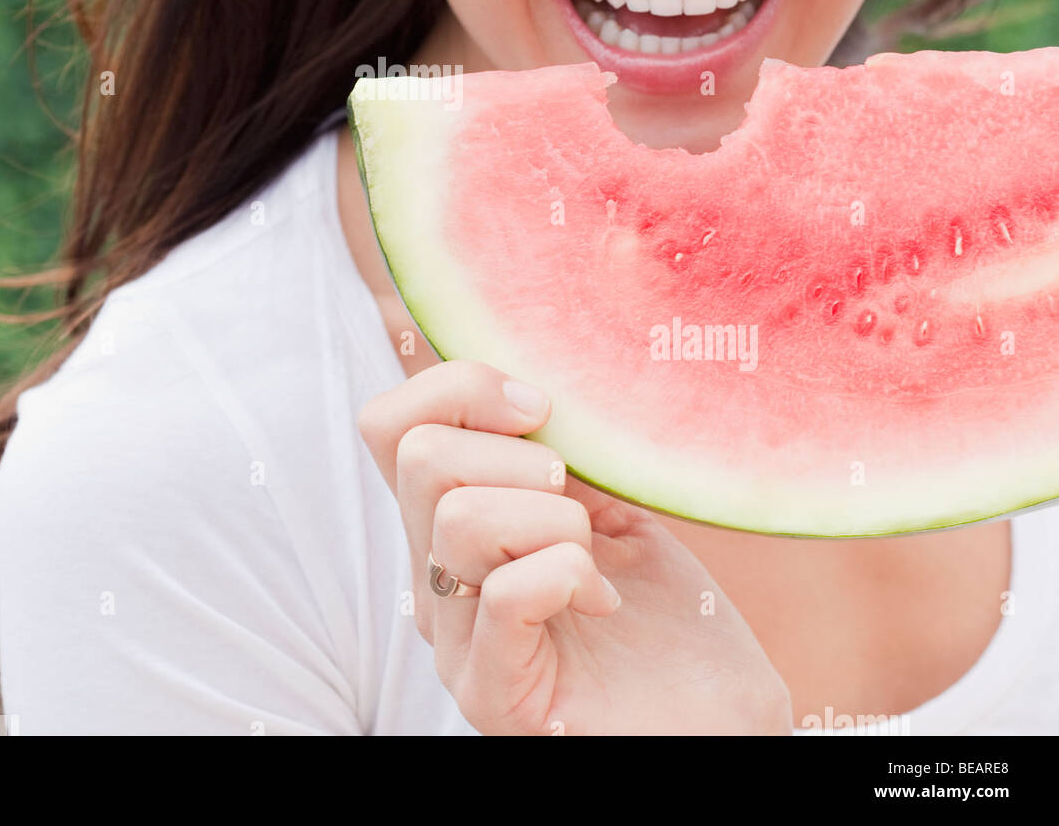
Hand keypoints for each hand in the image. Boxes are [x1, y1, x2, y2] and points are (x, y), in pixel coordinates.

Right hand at [359, 359, 792, 735]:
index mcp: (452, 525)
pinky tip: (602, 601)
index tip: (539, 410)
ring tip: (594, 558)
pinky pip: (508, 593)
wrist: (719, 720)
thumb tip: (531, 388)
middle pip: (420, 456)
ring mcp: (456, 641)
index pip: (388, 425)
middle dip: (520, 454)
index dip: (457, 388)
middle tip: (576, 499)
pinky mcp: (492, 696)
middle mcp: (436, 580)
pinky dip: (571, 574)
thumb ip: (555, 454)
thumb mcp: (609, 506)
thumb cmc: (668, 618)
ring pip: (459, 518)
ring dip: (555, 518)